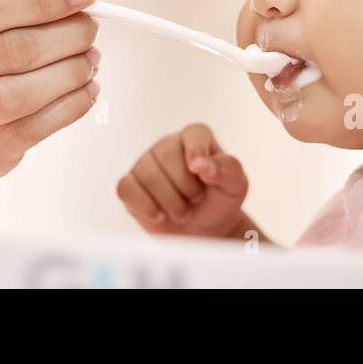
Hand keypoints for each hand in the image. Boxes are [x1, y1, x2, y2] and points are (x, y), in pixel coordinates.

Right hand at [116, 123, 248, 237]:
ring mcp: (146, 163)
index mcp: (196, 137)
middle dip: (185, 186)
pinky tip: (160, 215)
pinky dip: (144, 205)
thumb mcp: (235, 185)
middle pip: (165, 153)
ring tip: (183, 213)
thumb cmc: (220, 200)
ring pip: (147, 174)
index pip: (193, 134)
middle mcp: (168, 144)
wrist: (203, 228)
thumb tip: (203, 164)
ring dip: (169, 202)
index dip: (196, 150)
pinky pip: (126, 189)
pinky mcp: (130, 184)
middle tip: (197, 200)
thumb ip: (227, 168)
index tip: (200, 171)